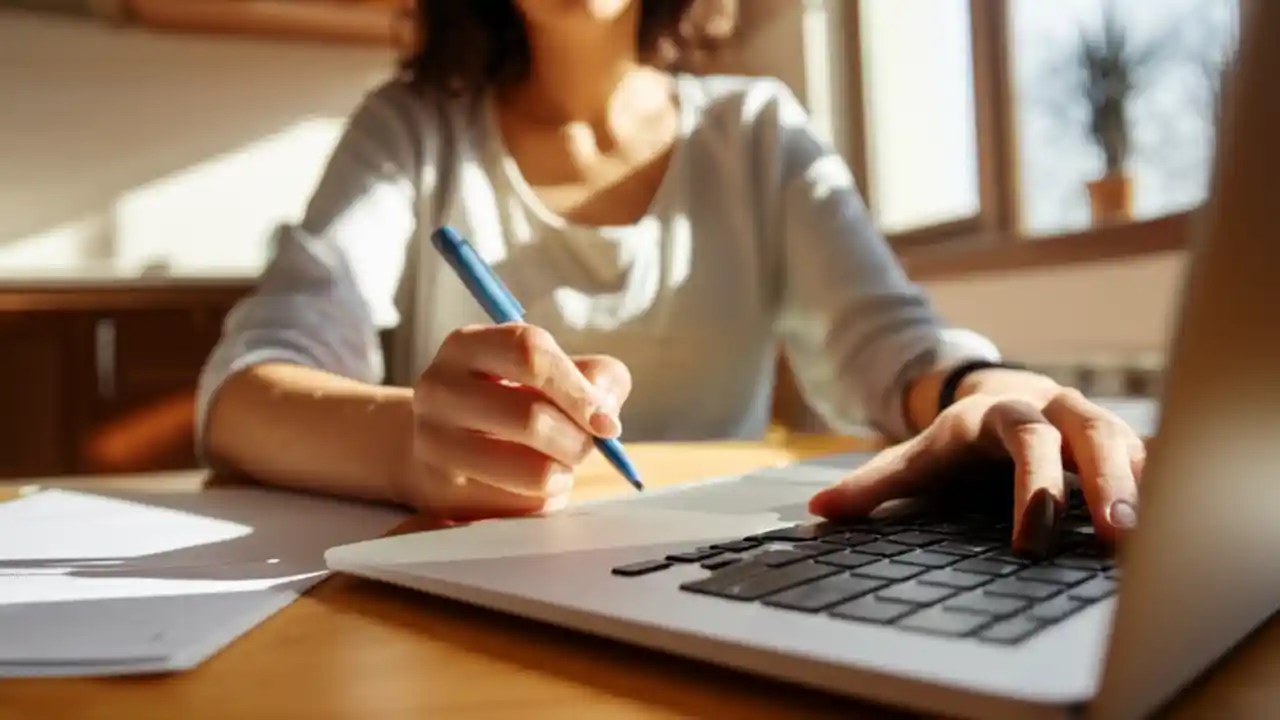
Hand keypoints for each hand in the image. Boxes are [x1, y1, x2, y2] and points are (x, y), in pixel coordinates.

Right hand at [397, 323, 629, 519]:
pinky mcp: (443, 494)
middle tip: (586, 447)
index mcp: (467, 346)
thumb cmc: (508, 403)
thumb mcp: (547, 374)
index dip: (578, 389)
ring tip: (559, 467)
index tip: (607, 422)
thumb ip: (593, 377)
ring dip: (565, 474)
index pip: (529, 353)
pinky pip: (523, 509)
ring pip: (534, 471)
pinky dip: (544, 501)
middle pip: (533, 418)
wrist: (438, 447)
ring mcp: (435, 443)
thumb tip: (606, 412)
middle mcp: (440, 389)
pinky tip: (530, 487)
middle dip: (578, 440)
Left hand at [809, 371, 1144, 554]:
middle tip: (1116, 532)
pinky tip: (1162, 525)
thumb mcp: (913, 457)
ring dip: (1140, 485)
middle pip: (1087, 433)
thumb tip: (818, 510)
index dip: (1031, 487)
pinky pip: (1148, 455)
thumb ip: (870, 484)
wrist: (995, 397)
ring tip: (1146, 537)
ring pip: (1126, 441)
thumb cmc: (955, 440)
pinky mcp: (1117, 441)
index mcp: (1000, 416)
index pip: (1025, 442)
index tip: (1029, 541)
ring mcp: (1089, 423)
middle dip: (1104, 479)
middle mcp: (1052, 411)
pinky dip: (1157, 485)